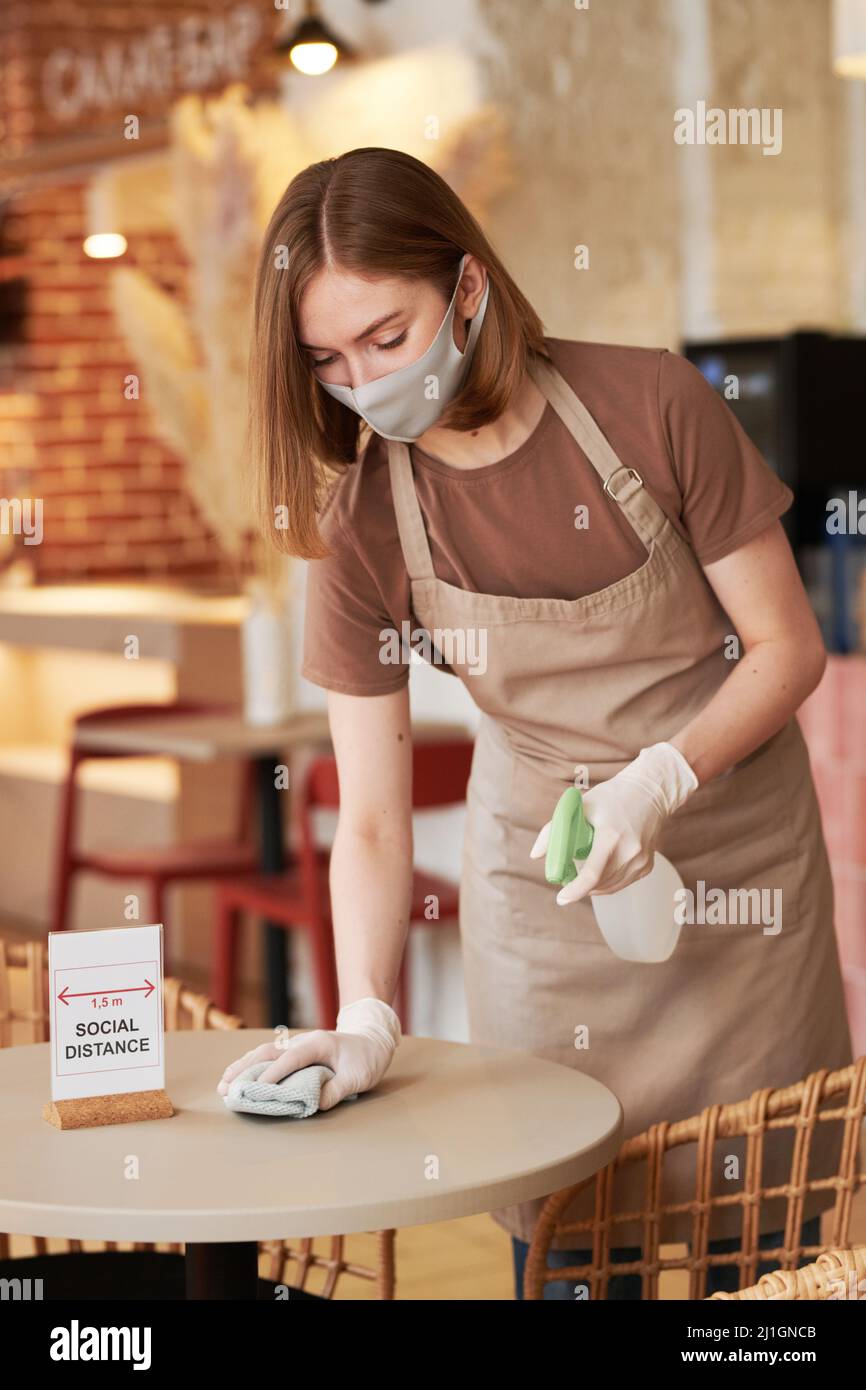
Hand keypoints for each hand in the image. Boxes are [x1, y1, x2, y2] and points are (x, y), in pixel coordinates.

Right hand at [216, 997, 401, 1110]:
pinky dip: (253, 1065)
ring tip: (224, 1082)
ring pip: (264, 1052)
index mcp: (318, 1044)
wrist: (373, 1040)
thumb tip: (314, 1104)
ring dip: (244, 1066)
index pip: (290, 1059)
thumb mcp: (359, 1076)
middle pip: (268, 1052)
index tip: (256, 1088)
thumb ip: (337, 1089)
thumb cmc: (367, 1058)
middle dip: (246, 1068)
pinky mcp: (296, 1052)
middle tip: (225, 1086)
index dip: (273, 1073)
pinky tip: (240, 1075)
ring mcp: (297, 1045)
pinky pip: (270, 1056)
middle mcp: (303, 1041)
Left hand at [529, 742, 697, 902]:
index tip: (561, 899)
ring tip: (584, 869)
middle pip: (598, 884)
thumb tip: (535, 855)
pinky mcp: (647, 866)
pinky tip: (603, 866)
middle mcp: (630, 851)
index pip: (592, 874)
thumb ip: (554, 830)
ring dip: (593, 886)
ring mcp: (641, 861)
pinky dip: (608, 881)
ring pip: (610, 887)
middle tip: (567, 877)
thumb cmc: (612, 796)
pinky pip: (622, 883)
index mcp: (611, 835)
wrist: (650, 792)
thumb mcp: (580, 806)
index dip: (575, 890)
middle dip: (579, 886)